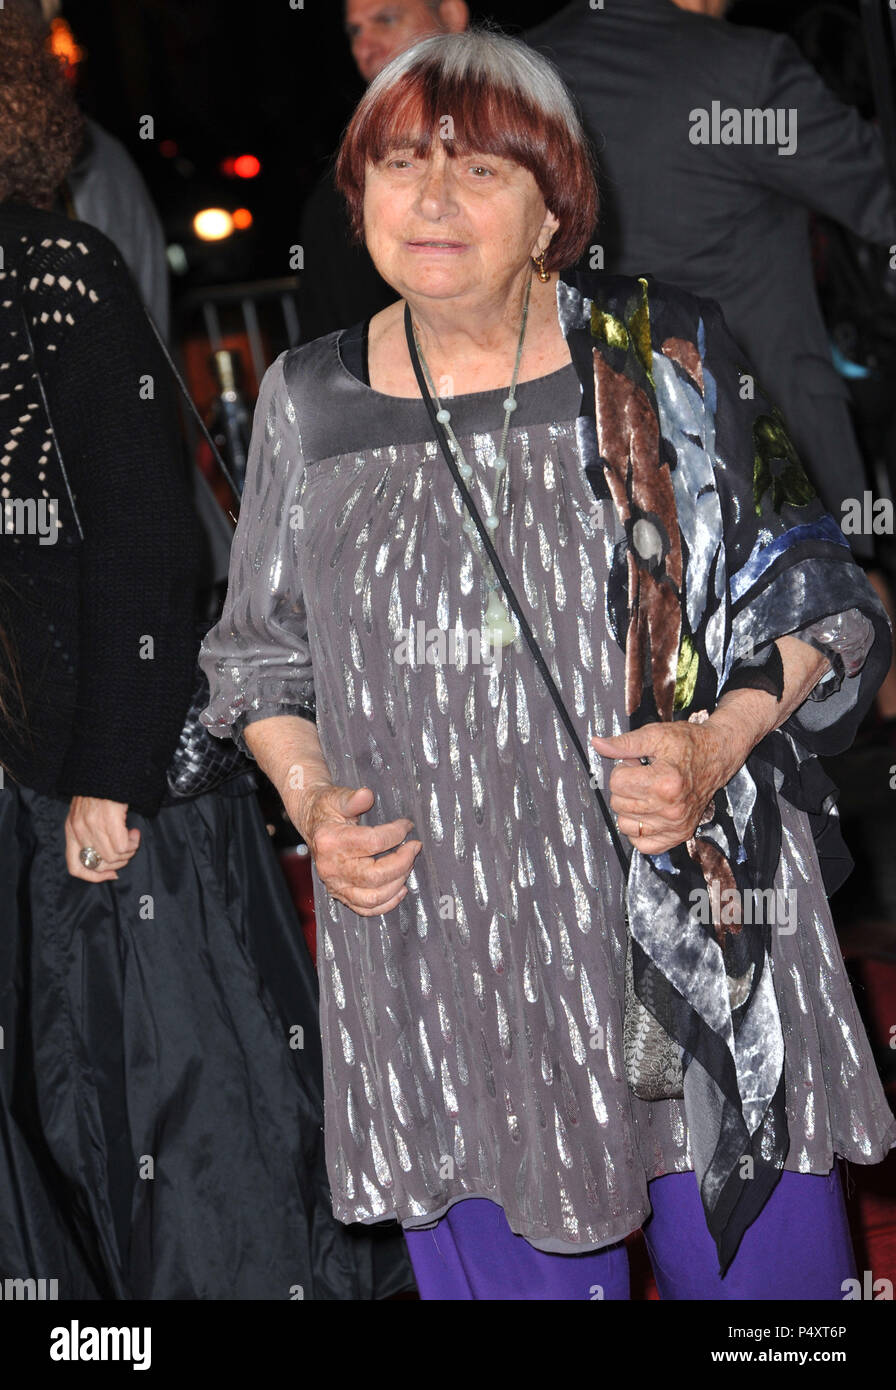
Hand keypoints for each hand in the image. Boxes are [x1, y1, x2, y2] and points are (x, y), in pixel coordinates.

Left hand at [64, 797, 140, 881]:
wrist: (105, 766)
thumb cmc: (99, 790)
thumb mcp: (84, 813)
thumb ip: (89, 833)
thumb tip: (107, 857)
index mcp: (70, 831)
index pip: (75, 868)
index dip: (94, 877)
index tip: (111, 873)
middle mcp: (79, 831)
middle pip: (100, 865)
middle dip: (118, 862)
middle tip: (127, 849)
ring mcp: (92, 826)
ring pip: (113, 857)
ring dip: (128, 851)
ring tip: (132, 837)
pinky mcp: (108, 820)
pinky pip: (122, 847)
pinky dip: (133, 843)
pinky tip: (135, 832)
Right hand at [293, 784, 420, 917]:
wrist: (313, 823)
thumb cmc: (327, 808)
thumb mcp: (337, 796)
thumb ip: (353, 798)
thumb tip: (367, 795)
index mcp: (330, 841)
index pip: (373, 843)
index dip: (396, 833)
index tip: (407, 825)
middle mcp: (331, 867)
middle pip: (375, 876)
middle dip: (402, 862)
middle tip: (414, 847)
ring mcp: (335, 885)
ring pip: (372, 897)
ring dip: (398, 883)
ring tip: (408, 865)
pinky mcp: (340, 895)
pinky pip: (365, 909)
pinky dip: (386, 903)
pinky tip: (400, 888)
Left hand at [591, 719, 746, 855]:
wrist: (717, 756)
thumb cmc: (688, 744)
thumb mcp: (655, 735)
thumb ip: (624, 743)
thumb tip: (596, 744)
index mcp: (665, 783)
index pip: (616, 783)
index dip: (622, 768)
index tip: (636, 763)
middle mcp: (671, 809)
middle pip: (618, 803)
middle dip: (625, 787)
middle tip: (644, 776)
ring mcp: (676, 825)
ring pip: (625, 825)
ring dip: (630, 808)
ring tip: (647, 792)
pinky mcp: (680, 835)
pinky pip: (642, 844)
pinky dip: (639, 830)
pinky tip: (649, 811)